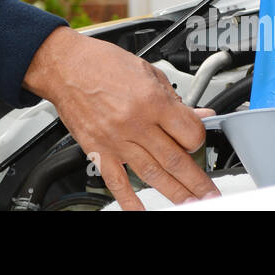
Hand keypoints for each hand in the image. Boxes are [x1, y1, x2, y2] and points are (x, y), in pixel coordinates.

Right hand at [22, 26, 217, 210]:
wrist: (64, 66)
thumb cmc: (101, 63)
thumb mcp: (146, 70)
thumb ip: (174, 97)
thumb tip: (197, 114)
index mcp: (151, 100)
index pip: (189, 132)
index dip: (199, 138)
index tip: (199, 140)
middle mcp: (135, 123)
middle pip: (176, 160)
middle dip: (197, 180)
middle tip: (210, 192)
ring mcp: (116, 140)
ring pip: (153, 174)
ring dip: (175, 192)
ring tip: (191, 203)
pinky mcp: (98, 151)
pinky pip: (116, 181)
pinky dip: (130, 201)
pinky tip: (142, 211)